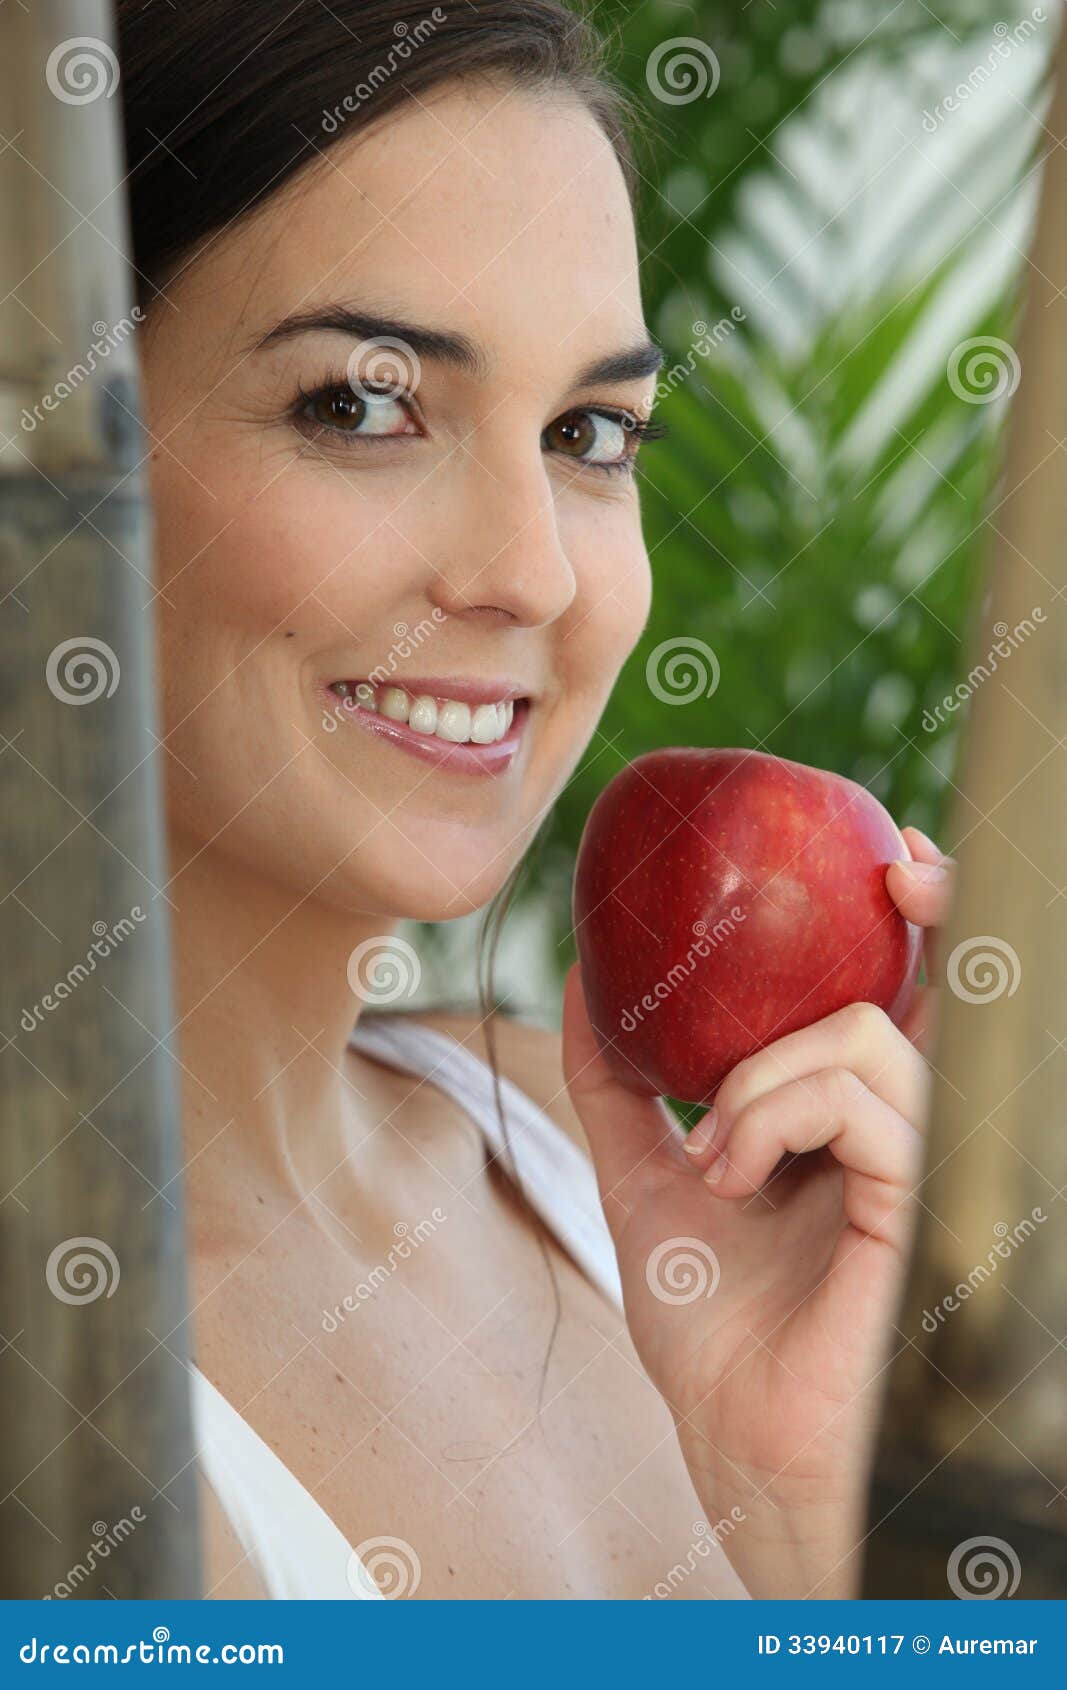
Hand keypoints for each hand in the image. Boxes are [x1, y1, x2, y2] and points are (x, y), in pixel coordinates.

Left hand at [562, 825, 951, 1599]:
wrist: (734, 1435)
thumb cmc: (714, 1326)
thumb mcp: (646, 1177)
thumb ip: (619, 1082)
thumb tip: (581, 973)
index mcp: (860, 1121)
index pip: (909, 996)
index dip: (919, 914)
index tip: (880, 855)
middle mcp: (909, 1131)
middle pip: (945, 991)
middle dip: (929, 907)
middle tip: (888, 867)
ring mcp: (923, 1163)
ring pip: (863, 1036)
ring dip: (760, 1076)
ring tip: (715, 1153)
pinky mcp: (924, 1200)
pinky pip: (861, 1098)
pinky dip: (774, 1115)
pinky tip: (732, 1174)